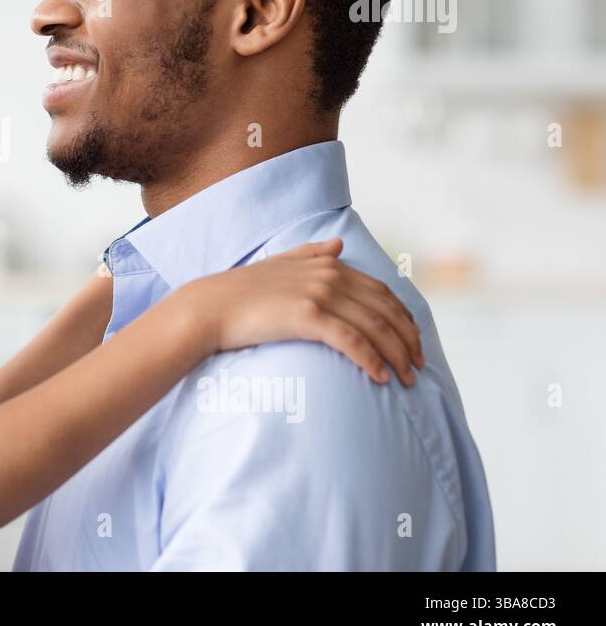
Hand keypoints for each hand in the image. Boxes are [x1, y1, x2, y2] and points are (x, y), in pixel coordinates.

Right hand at [172, 238, 423, 384]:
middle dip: (408, 341)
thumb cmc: (240, 292)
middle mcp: (329, 275)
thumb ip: (311, 254)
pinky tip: (379, 377)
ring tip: (405, 380)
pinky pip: (351, 341)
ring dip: (396, 356)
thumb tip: (339, 245)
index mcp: (327, 265)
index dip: (404, 319)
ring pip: (374, 327)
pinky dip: (371, 360)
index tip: (414, 344)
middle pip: (385, 311)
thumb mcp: (279, 265)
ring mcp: (318, 294)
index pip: (382, 292)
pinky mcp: (306, 316)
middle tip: (417, 369)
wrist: (208, 307)